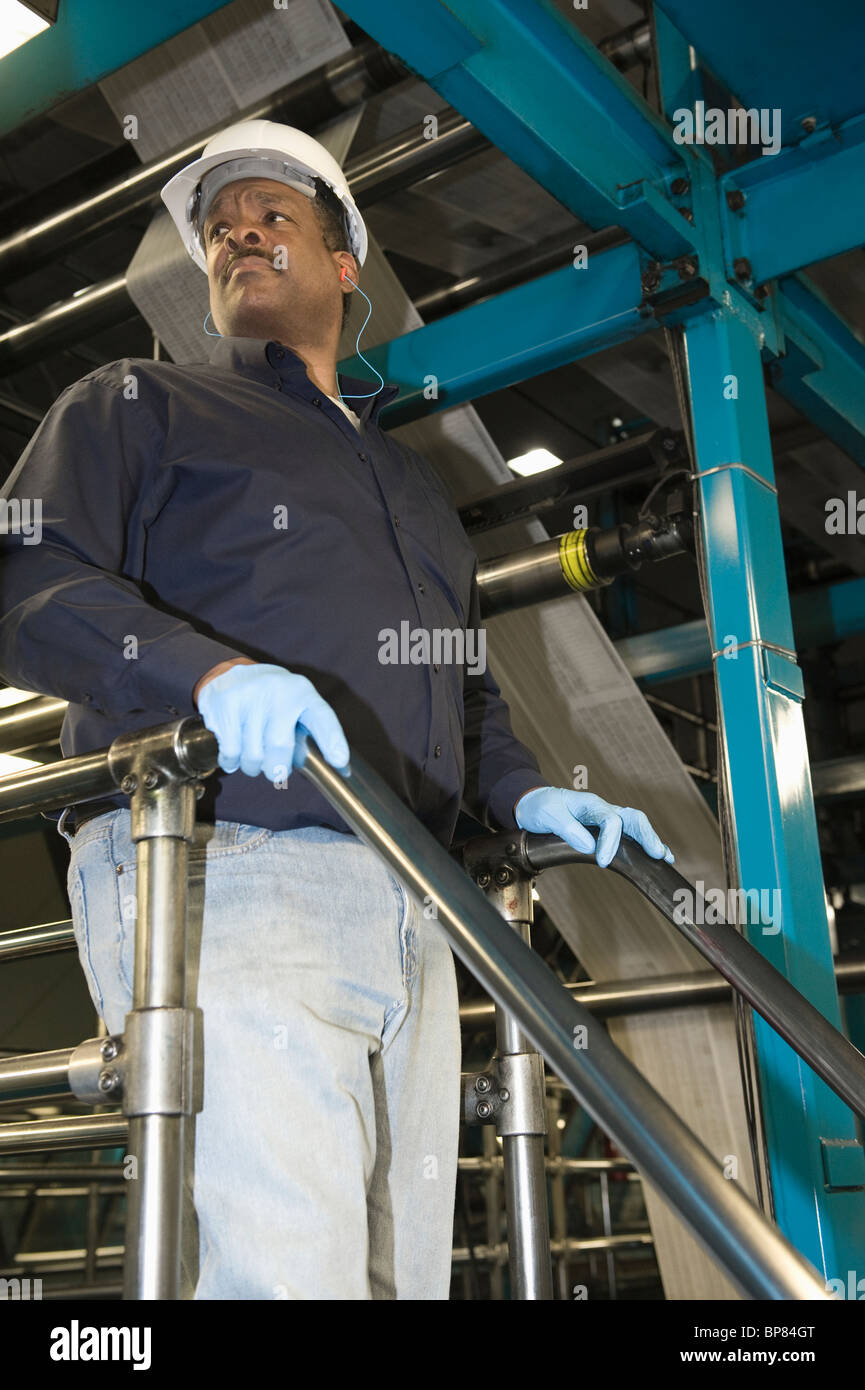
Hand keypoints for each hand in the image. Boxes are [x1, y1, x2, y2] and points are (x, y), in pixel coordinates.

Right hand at [196, 661, 349, 779]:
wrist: (231, 673)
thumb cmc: (272, 700)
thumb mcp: (296, 705)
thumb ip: (313, 732)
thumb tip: (340, 768)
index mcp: (302, 692)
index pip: (322, 717)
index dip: (332, 741)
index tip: (341, 762)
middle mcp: (278, 690)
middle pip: (280, 747)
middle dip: (277, 768)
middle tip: (274, 769)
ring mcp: (249, 696)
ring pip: (253, 755)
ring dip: (252, 766)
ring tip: (252, 755)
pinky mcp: (225, 704)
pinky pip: (231, 752)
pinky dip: (232, 762)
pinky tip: (235, 753)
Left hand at [514, 787, 673, 869]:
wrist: (535, 804)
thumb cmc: (541, 807)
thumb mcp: (548, 815)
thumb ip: (568, 829)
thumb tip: (589, 846)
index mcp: (591, 804)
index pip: (610, 821)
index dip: (610, 842)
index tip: (603, 862)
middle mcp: (604, 810)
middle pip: (633, 819)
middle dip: (646, 836)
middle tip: (655, 854)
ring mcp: (608, 819)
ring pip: (636, 826)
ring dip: (651, 840)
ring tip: (663, 858)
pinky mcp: (607, 830)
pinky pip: (630, 835)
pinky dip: (645, 844)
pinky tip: (657, 856)